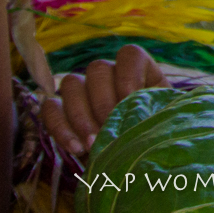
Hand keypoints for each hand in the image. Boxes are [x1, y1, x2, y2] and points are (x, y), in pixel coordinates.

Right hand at [40, 44, 168, 155]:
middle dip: (102, 103)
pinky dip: (60, 128)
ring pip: (71, 84)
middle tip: (109, 131)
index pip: (129, 54)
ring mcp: (83, 90)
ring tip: (93, 144)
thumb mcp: (163, 121)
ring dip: (81, 117)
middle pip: (98, 69)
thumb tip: (145, 116)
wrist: (137, 158)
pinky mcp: (62, 111)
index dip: (128, 78)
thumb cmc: (155, 136)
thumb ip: (157, 112)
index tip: (130, 105)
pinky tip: (76, 149)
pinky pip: (50, 108)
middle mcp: (110, 75)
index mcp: (140, 70)